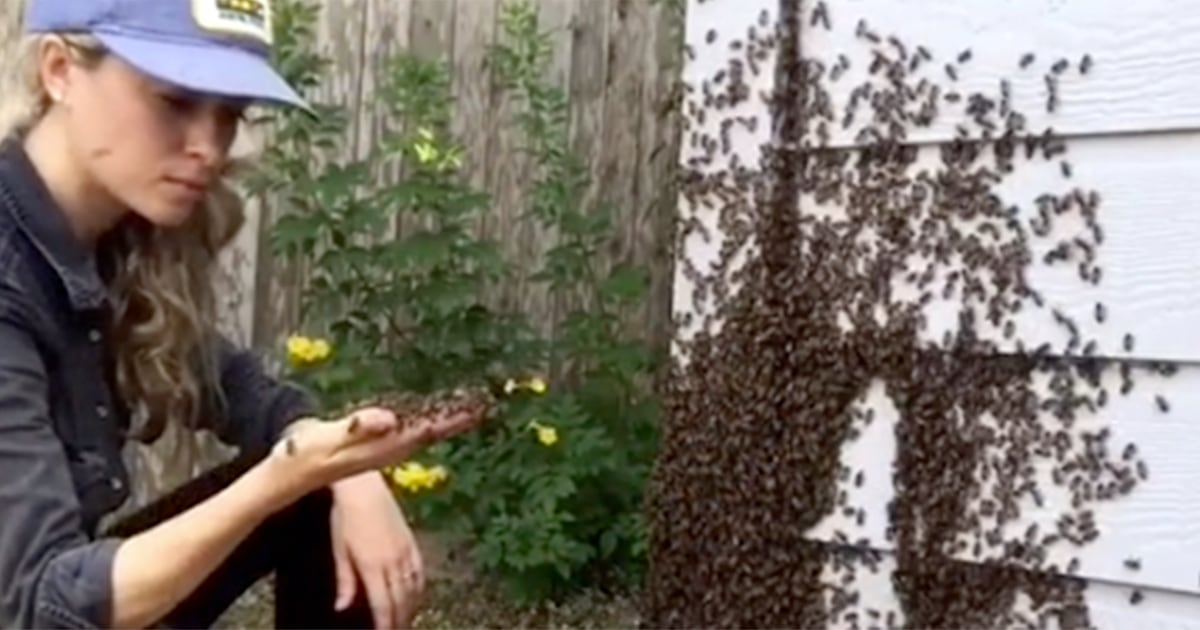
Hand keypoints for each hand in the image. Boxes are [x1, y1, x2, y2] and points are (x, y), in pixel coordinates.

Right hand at [269, 405, 484, 498]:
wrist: (289, 472)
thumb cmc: (305, 453)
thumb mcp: (329, 439)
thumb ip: (359, 427)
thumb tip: (391, 419)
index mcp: (383, 445)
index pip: (427, 429)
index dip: (451, 419)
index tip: (477, 407)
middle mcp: (388, 450)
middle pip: (431, 431)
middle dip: (456, 419)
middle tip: (484, 403)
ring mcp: (381, 450)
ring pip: (422, 433)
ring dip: (444, 421)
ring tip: (467, 408)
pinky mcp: (373, 448)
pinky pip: (408, 433)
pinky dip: (425, 422)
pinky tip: (430, 418)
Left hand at [330, 472, 424, 628]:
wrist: (364, 486)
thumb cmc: (345, 516)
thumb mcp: (340, 549)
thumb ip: (345, 581)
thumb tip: (343, 607)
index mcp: (373, 566)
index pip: (383, 604)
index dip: (386, 624)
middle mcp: (393, 561)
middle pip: (401, 600)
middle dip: (399, 621)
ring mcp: (405, 551)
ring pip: (413, 588)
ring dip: (411, 608)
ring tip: (406, 620)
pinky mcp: (411, 541)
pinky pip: (419, 571)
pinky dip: (419, 588)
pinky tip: (416, 595)